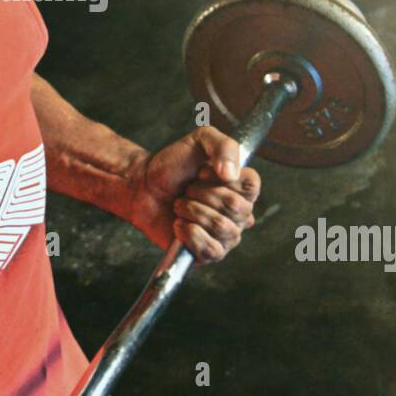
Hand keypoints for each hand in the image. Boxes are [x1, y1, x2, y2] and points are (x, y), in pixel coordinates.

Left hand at [123, 125, 260, 263]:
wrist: (143, 187)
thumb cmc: (173, 165)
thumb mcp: (200, 141)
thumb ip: (224, 146)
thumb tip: (231, 174)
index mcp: (241, 186)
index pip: (252, 185)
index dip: (222, 178)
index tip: (201, 172)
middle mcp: (239, 213)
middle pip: (234, 206)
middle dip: (201, 194)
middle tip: (187, 189)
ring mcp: (226, 235)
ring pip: (221, 227)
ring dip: (192, 211)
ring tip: (180, 205)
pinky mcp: (209, 254)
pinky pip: (211, 249)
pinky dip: (189, 233)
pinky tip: (179, 224)